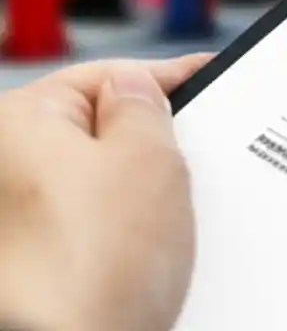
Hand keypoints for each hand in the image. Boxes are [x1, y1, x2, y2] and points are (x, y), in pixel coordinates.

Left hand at [0, 55, 210, 330]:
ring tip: (168, 220)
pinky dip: (123, 229)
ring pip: (97, 180)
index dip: (166, 77)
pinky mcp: (31, 261)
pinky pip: (90, 223)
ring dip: (139, 192)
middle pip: (96, 129)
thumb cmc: (97, 269)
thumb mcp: (148, 158)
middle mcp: (3, 169)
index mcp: (15, 124)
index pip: (104, 78)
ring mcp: (15, 220)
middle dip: (151, 143)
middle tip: (195, 159)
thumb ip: (144, 105)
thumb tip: (134, 87)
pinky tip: (149, 251)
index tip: (207, 76)